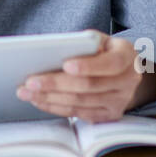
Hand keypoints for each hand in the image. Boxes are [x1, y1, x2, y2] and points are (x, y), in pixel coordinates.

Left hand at [15, 31, 155, 122]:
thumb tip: (53, 52)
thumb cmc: (104, 50)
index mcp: (128, 57)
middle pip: (89, 86)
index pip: (110, 64)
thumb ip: (84, 44)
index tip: (65, 65)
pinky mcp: (108, 116)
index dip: (88, 66)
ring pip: (80, 102)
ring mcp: (120, 102)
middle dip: (56, 83)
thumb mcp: (100, 40)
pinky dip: (56, 107)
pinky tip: (40, 100)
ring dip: (50, 98)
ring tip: (27, 92)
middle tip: (30, 81)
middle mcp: (128, 82)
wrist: (124, 71)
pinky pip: (79, 114)